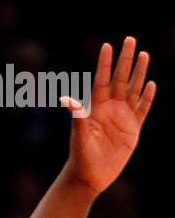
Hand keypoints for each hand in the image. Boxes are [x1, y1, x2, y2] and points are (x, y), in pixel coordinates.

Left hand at [63, 37, 154, 193]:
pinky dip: (147, 98)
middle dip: (125, 60)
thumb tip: (66, 99)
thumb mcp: (78, 136)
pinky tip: (151, 84)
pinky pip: (142, 109)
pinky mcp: (133, 129)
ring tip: (144, 54)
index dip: (105, 63)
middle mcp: (110, 109)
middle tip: (130, 39)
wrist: (89, 177)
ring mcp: (123, 118)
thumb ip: (76, 117)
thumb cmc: (80, 157)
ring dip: (139, 73)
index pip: (102, 80)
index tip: (107, 45)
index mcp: (95, 108)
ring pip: (133, 90)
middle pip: (120, 79)